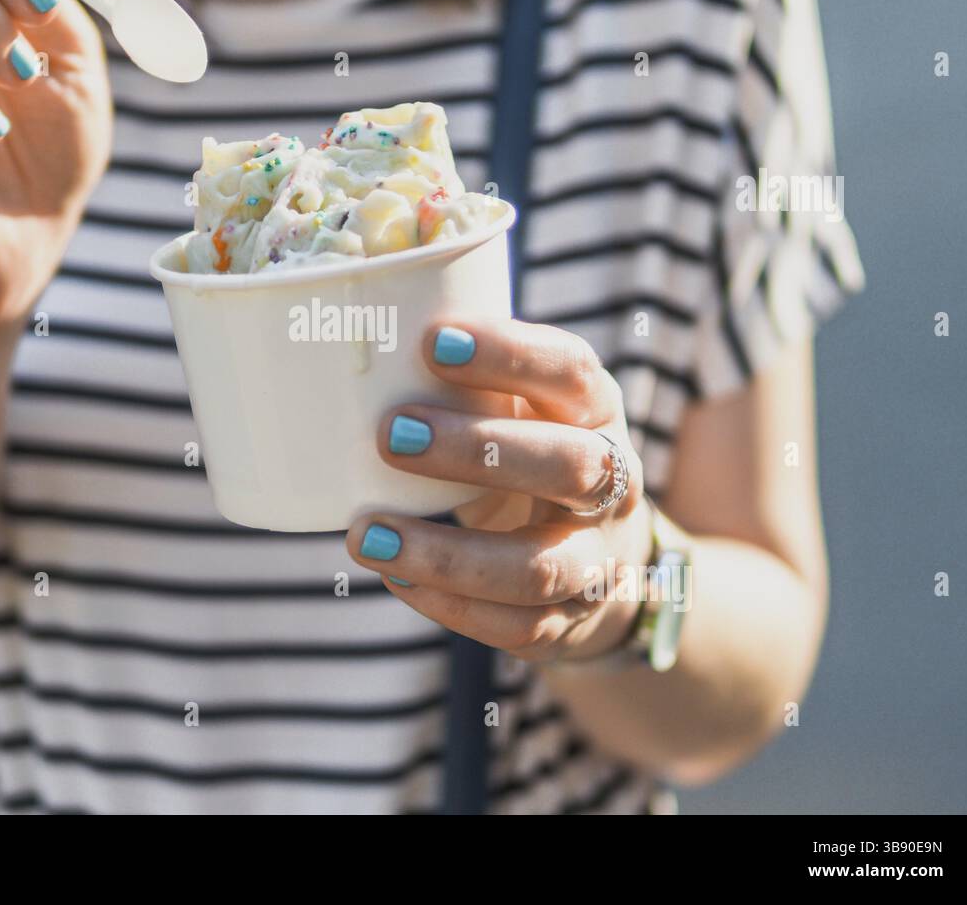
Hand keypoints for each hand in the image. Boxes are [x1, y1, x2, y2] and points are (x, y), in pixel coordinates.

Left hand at [346, 319, 654, 661]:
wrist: (599, 559)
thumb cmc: (528, 459)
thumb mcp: (518, 414)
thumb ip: (464, 391)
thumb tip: (353, 365)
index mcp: (596, 411)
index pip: (570, 372)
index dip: (509, 354)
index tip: (432, 342)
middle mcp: (612, 485)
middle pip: (569, 464)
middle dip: (477, 449)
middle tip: (389, 436)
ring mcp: (598, 560)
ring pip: (538, 566)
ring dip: (446, 554)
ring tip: (367, 536)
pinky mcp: (569, 622)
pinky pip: (516, 625)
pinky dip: (450, 605)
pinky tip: (396, 578)